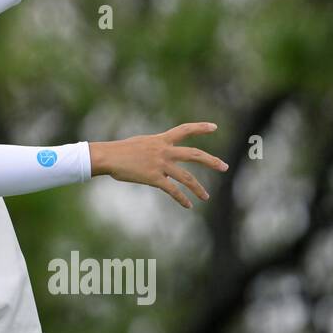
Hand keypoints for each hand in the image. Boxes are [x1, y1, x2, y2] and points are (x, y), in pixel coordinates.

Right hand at [88, 122, 228, 208]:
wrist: (108, 156)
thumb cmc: (120, 150)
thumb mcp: (141, 143)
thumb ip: (155, 148)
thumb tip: (163, 157)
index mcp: (161, 139)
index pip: (184, 130)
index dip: (200, 128)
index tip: (214, 127)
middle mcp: (164, 150)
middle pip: (194, 154)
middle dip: (211, 161)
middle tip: (224, 166)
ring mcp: (160, 164)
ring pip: (186, 177)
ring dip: (198, 188)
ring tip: (206, 197)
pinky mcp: (154, 178)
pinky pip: (173, 190)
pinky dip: (182, 198)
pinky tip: (188, 205)